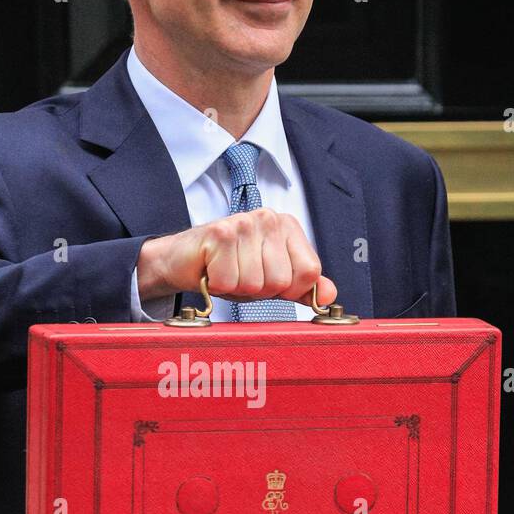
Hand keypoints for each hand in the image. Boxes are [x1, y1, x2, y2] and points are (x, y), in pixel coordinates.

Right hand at [136, 208, 336, 308]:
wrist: (184, 260)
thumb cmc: (229, 268)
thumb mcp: (272, 279)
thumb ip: (303, 287)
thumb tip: (330, 294)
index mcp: (288, 226)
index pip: (309, 272)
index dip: (288, 289)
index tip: (267, 279)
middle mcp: (269, 218)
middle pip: (281, 281)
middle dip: (258, 290)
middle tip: (240, 275)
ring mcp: (244, 223)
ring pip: (255, 284)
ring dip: (236, 288)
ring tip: (226, 272)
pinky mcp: (220, 233)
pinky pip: (229, 282)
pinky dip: (217, 285)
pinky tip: (211, 270)